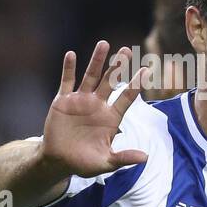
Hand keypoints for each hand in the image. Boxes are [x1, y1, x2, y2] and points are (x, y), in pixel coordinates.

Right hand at [41, 41, 148, 178]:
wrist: (59, 161)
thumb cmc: (85, 162)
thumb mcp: (106, 163)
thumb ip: (124, 158)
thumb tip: (146, 157)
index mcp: (111, 118)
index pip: (126, 97)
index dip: (136, 84)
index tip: (147, 71)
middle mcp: (98, 105)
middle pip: (110, 82)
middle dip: (118, 67)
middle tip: (127, 51)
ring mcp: (80, 101)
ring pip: (90, 77)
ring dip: (97, 61)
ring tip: (104, 44)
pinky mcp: (62, 101)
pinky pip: (66, 81)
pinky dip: (69, 68)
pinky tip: (72, 55)